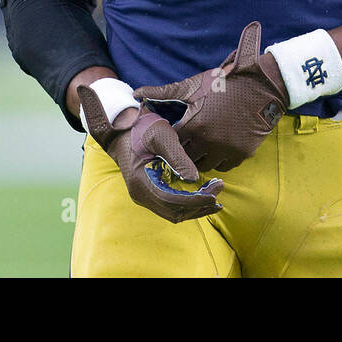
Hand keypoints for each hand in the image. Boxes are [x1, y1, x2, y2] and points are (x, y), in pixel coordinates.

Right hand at [76, 84, 222, 223]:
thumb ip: (178, 156)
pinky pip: (170, 206)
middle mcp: (140, 194)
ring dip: (195, 207)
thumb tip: (194, 178)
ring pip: (173, 213)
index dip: (195, 200)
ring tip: (215, 196)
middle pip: (174, 212)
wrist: (123, 128)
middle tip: (219, 190)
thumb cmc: (143, 128)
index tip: (214, 194)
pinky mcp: (148, 193)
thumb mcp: (161, 135)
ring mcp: (143, 196)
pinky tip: (202, 196)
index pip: (172, 201)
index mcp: (141, 181)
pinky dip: (188, 204)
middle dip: (199, 205)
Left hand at [134, 21, 289, 172]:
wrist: (262, 85)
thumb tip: (136, 94)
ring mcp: (228, 150)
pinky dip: (219, 159)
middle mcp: (209, 142)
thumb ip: (163, 93)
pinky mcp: (243, 154)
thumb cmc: (224, 82)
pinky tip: (218, 145)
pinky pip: (224, 166)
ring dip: (200, 157)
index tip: (168, 136)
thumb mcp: (193, 85)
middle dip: (183, 152)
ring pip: (205, 166)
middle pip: (186, 159)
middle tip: (184, 142)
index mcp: (194, 125)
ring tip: (201, 143)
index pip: (171, 145)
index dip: (169, 140)